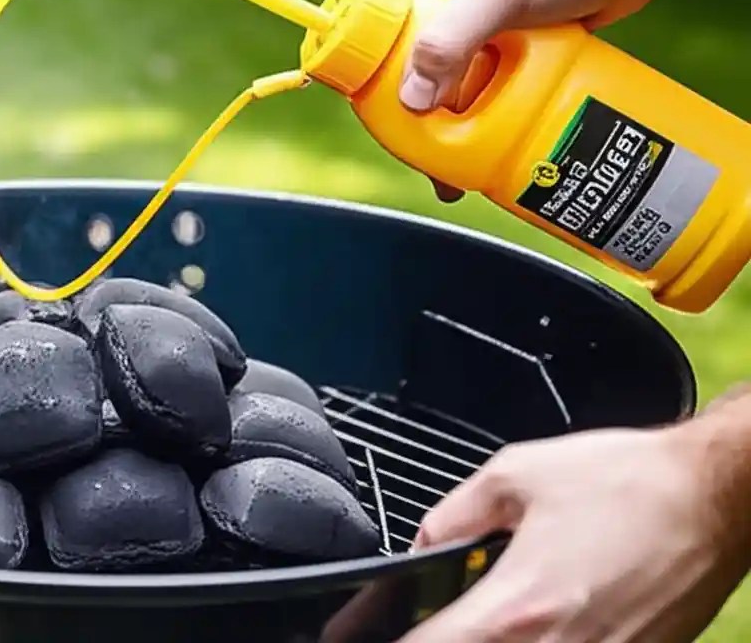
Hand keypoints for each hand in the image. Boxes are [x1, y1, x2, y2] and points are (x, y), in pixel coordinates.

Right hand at [393, 0, 750, 202]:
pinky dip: (506, 113)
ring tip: (476, 168)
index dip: (387, 93)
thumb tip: (413, 100)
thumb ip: (449, 41)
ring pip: (468, 86)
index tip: (401, 136)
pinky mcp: (529, 41)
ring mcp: (492, 25)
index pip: (388, 47)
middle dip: (433, 124)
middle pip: (427, 76)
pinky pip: (505, 86)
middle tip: (443, 168)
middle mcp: (454, 4)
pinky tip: (509, 138)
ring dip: (471, 125)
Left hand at [399, 397, 750, 641]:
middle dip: (446, 637)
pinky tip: (548, 618)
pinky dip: (546, 641)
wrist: (715, 496)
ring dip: (497, 640)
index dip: (393, 639)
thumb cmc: (628, 483)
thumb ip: (453, 516)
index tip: (385, 627)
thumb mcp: (515, 474)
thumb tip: (426, 545)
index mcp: (515, 608)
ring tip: (503, 614)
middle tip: (445, 615)